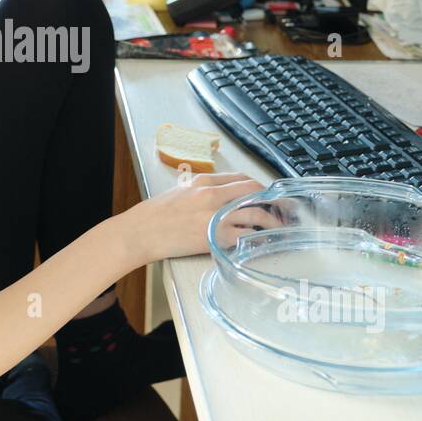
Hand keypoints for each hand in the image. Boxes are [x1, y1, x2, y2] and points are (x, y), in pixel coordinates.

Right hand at [117, 172, 268, 264]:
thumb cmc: (154, 215)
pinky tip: (263, 242)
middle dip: (272, 200)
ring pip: (256, 213)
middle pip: (254, 191)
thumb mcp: (179, 192)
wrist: (140, 232)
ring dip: (272, 221)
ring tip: (279, 228)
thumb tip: (218, 196)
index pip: (241, 178)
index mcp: (203, 181)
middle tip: (281, 209)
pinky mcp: (215, 236)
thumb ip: (200, 191)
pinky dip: (258, 238)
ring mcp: (215, 215)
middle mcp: (213, 194)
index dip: (258, 187)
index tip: (265, 195)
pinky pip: (246, 235)